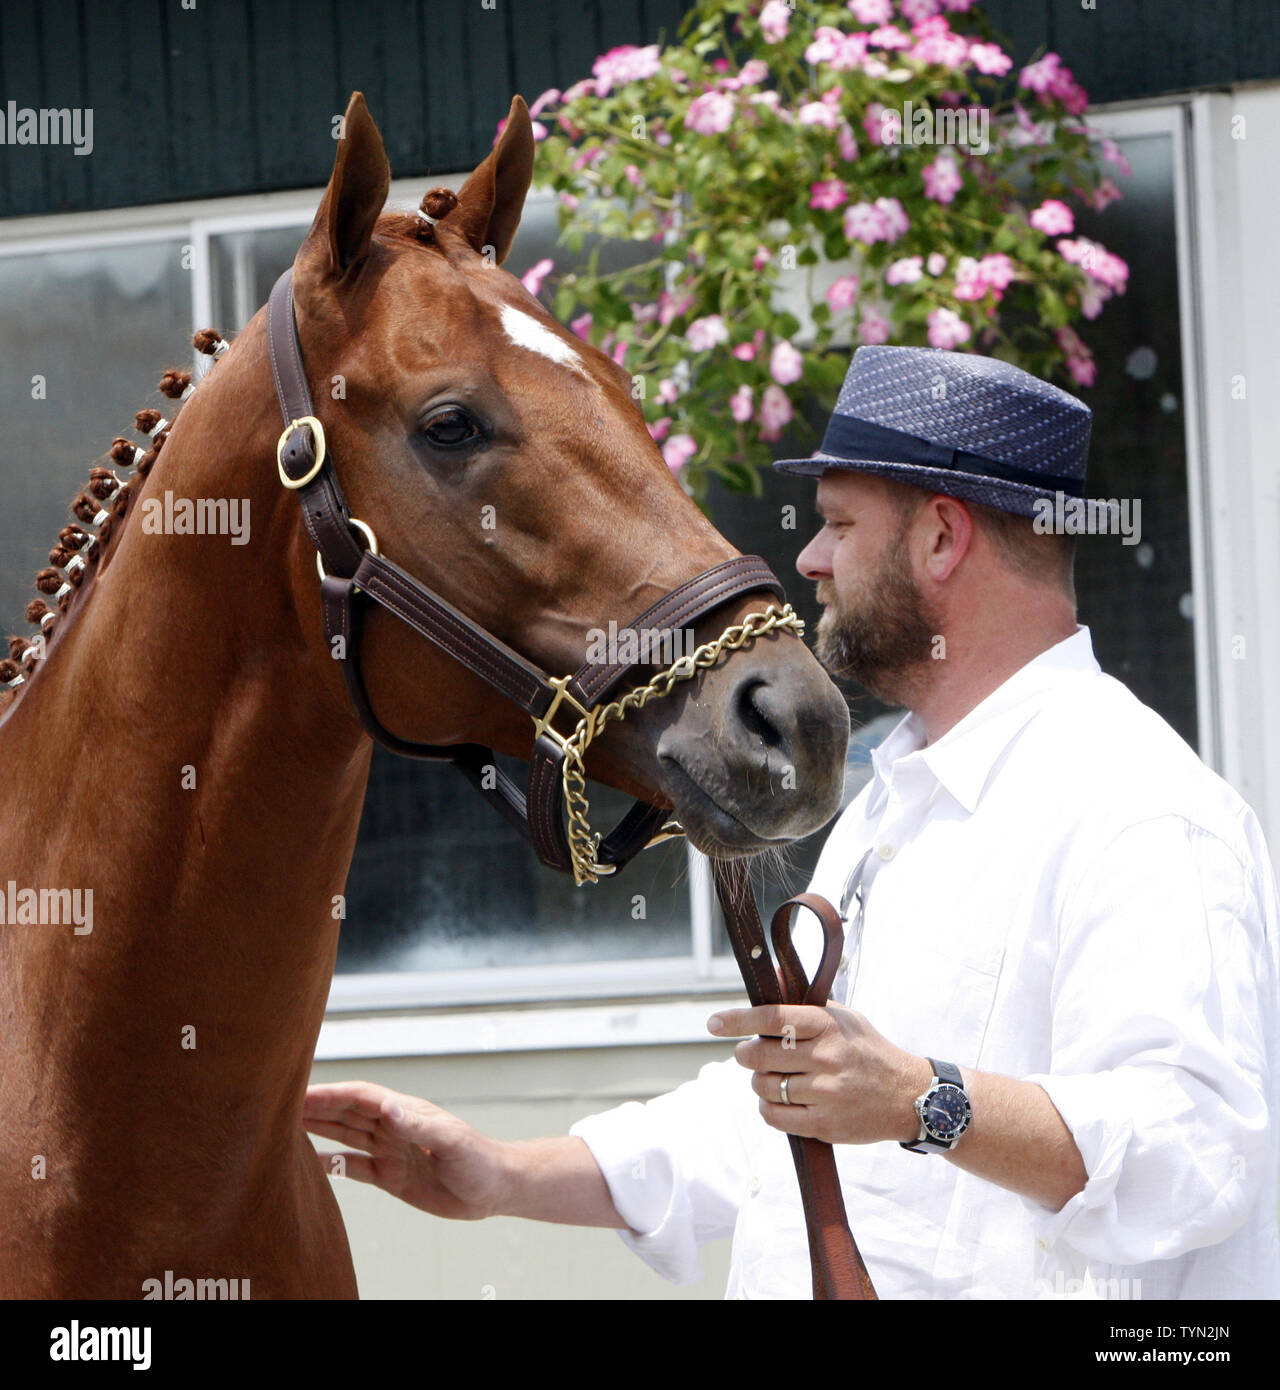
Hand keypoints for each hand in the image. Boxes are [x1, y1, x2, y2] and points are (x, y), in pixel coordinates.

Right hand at [304, 1080, 509, 1219]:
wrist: (493, 1189)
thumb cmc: (478, 1159)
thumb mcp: (451, 1140)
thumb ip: (418, 1125)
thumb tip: (387, 1108)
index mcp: (405, 1111)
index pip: (359, 1096)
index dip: (330, 1093)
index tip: (299, 1091)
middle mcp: (393, 1127)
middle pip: (346, 1112)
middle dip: (315, 1107)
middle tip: (278, 1106)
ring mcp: (390, 1150)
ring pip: (346, 1135)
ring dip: (318, 1130)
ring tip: (285, 1128)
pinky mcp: (390, 1176)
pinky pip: (354, 1166)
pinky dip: (331, 1164)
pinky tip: (308, 1162)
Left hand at [709, 1004, 931, 1145]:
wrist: (907, 1095)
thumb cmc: (868, 1051)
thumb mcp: (843, 1018)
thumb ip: (806, 1002)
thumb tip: (773, 975)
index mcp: (828, 1026)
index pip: (773, 1018)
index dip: (739, 1019)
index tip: (714, 1023)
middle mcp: (826, 1057)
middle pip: (761, 1055)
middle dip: (746, 1054)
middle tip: (748, 1053)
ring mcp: (826, 1093)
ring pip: (765, 1087)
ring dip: (760, 1082)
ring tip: (773, 1077)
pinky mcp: (826, 1124)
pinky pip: (776, 1117)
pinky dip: (768, 1108)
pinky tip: (778, 1100)